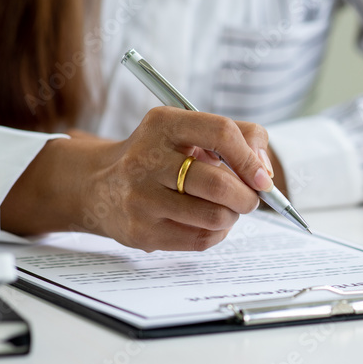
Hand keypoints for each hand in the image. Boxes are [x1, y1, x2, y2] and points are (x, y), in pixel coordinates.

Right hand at [1, 107, 274, 250]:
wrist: (97, 186)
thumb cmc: (159, 157)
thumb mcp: (188, 132)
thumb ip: (236, 137)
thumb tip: (264, 172)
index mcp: (163, 124)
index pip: (221, 133)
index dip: (250, 158)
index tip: (263, 178)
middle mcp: (146, 159)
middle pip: (219, 184)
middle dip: (247, 197)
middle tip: (250, 199)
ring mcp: (141, 198)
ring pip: (215, 216)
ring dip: (232, 216)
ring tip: (224, 209)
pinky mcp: (141, 232)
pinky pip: (201, 240)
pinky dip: (216, 233)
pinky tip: (206, 222)